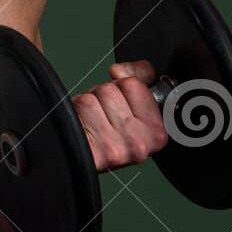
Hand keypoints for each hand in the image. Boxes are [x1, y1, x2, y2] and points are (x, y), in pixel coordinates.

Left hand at [71, 59, 169, 173]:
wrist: (77, 161)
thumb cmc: (105, 134)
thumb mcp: (131, 107)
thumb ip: (138, 78)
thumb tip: (119, 70)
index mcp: (157, 133)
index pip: (133, 84)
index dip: (120, 89)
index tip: (118, 108)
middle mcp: (141, 145)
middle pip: (111, 90)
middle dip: (100, 97)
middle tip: (100, 118)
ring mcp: (118, 150)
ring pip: (93, 97)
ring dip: (85, 106)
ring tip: (89, 124)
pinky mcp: (94, 151)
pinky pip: (82, 108)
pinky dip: (74, 113)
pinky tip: (81, 130)